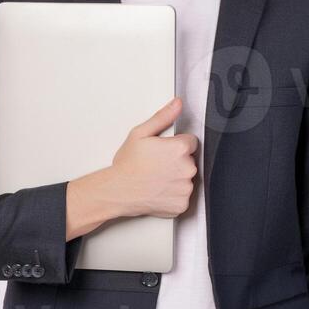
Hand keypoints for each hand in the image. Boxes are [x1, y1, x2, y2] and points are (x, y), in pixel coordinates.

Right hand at [110, 97, 198, 218]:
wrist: (117, 191)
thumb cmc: (127, 164)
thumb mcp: (140, 134)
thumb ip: (163, 117)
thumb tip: (178, 104)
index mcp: (180, 149)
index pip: (191, 142)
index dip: (176, 145)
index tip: (163, 152)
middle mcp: (188, 169)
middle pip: (190, 161)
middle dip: (177, 162)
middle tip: (157, 165)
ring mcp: (186, 188)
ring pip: (187, 179)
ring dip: (176, 179)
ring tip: (157, 179)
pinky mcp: (182, 205)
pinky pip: (183, 197)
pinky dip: (174, 195)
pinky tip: (159, 191)